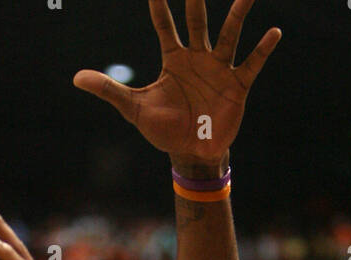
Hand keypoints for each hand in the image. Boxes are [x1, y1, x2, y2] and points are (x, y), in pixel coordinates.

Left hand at [73, 0, 279, 171]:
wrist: (192, 153)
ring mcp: (219, 68)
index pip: (163, 23)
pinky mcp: (237, 85)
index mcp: (173, 58)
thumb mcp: (134, 109)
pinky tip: (274, 32)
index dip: (158, 2)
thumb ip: (110, 90)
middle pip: (197, 19)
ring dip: (238, 13)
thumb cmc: (164, 129)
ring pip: (229, 33)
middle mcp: (198, 56)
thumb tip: (76, 78)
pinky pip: (251, 63)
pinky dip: (263, 49)